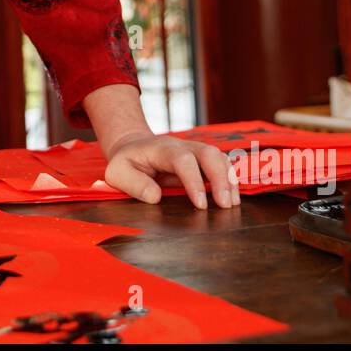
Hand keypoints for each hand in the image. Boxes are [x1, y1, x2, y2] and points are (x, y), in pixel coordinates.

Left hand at [103, 133, 239, 208]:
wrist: (133, 146)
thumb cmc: (126, 162)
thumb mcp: (117, 173)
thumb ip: (134, 183)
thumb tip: (155, 197)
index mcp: (161, 149)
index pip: (183, 160)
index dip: (194, 181)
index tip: (201, 204)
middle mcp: (182, 146)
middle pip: (208, 153)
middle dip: (221, 178)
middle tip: (226, 205)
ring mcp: (194, 151)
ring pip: (219, 157)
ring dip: (229, 180)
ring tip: (232, 204)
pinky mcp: (201, 160)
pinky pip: (221, 165)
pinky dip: (230, 180)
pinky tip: (232, 198)